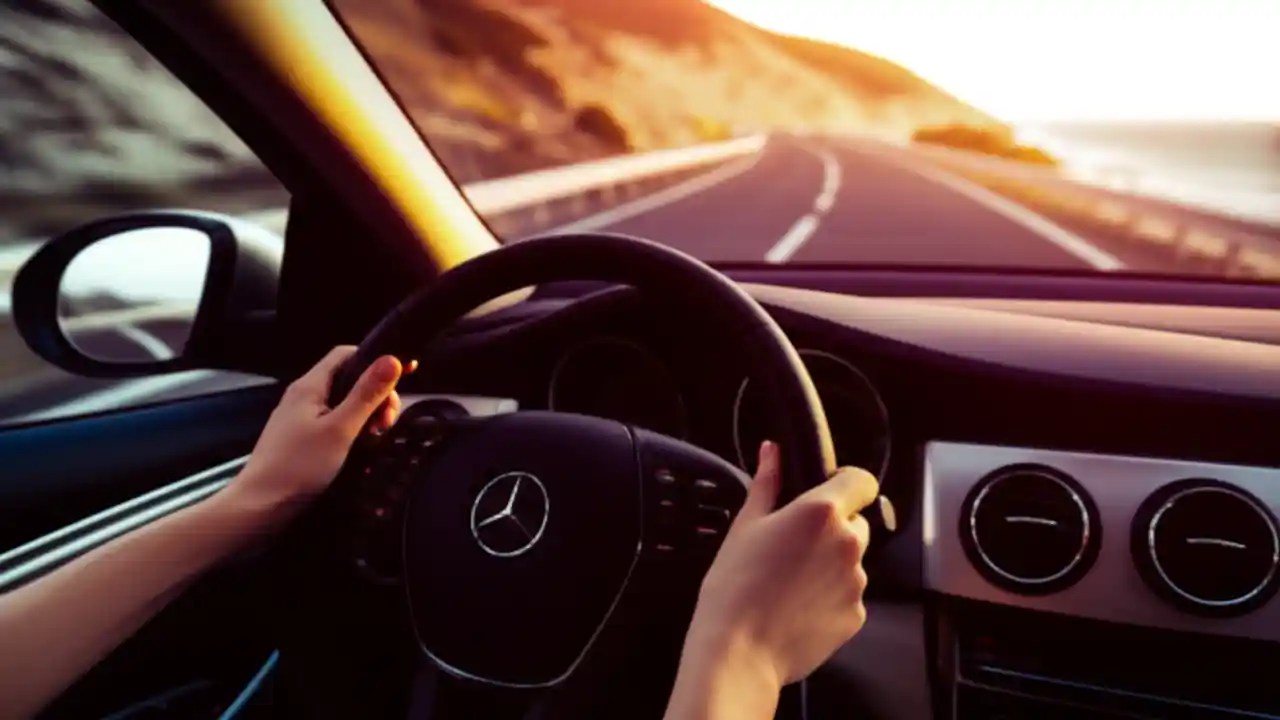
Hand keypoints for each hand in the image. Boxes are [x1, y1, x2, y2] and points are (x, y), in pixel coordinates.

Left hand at [223, 346, 410, 530]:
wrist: (260, 507)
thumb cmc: (298, 466)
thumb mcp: (340, 429)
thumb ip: (366, 394)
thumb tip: (392, 359)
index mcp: (309, 386)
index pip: (347, 354)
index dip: (376, 360)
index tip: (402, 375)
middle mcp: (303, 396)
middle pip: (349, 380)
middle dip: (375, 396)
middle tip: (387, 422)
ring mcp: (300, 418)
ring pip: (344, 404)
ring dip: (366, 416)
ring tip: (375, 438)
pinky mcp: (301, 439)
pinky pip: (334, 423)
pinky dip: (352, 431)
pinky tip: (359, 449)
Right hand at [685, 441, 876, 686]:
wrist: (739, 652)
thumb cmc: (734, 587)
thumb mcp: (745, 526)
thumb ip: (766, 483)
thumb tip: (772, 451)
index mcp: (820, 513)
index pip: (861, 481)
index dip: (846, 483)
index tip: (828, 493)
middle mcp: (847, 544)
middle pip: (856, 522)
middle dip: (834, 529)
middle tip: (796, 545)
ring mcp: (856, 582)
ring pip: (852, 561)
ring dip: (831, 565)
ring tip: (791, 582)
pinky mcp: (856, 615)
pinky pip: (848, 596)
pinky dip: (830, 598)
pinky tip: (798, 607)